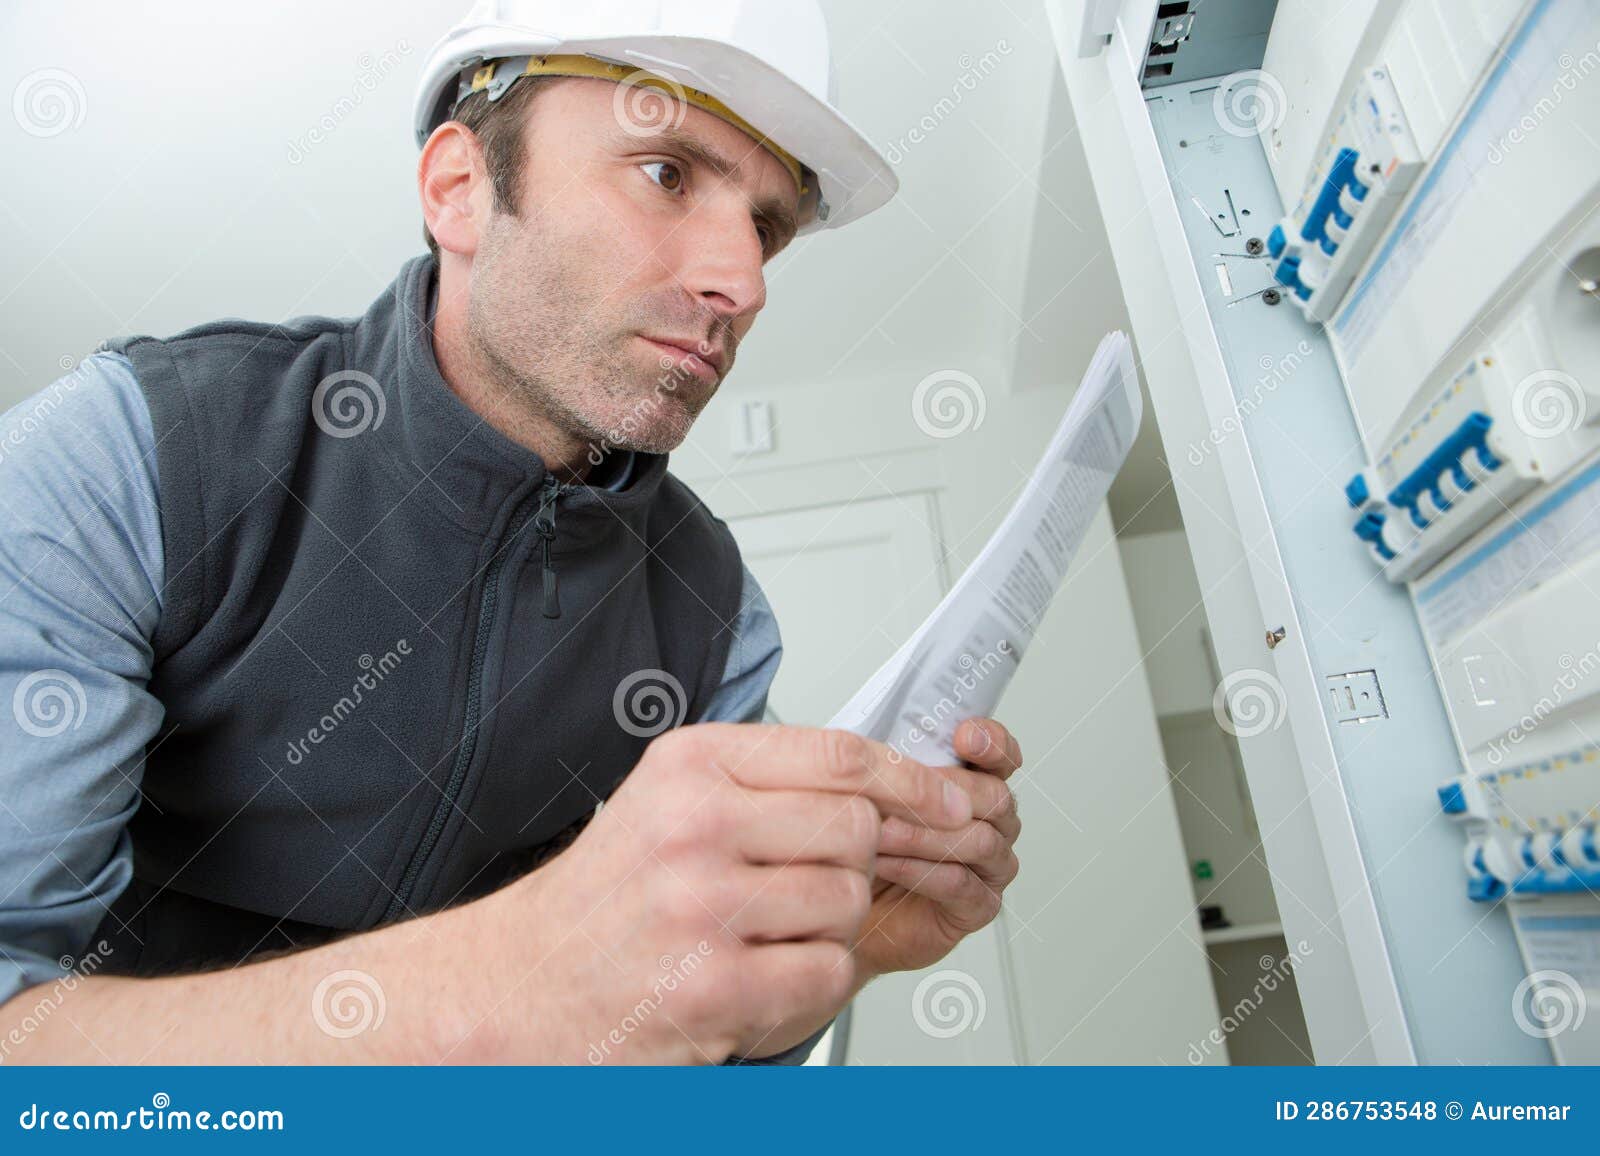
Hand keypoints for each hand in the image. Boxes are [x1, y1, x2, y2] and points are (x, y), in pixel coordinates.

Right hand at [495, 723, 972, 1063]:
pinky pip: (827, 970)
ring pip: (847, 901)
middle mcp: (693, 826)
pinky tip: (760, 974)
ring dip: (827, 926)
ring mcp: (701, 907)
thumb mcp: (671, 800)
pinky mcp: (712, 986)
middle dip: (852, 863)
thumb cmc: (609, 897)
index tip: (945, 798)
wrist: (528, 984)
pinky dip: (812, 980)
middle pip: (856, 828)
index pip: (838, 755)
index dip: (910, 779)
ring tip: (766, 934)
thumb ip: (766, 780)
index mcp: (690, 765)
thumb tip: (884, 781)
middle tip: (803, 884)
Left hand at [852, 718, 1022, 981]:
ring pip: (979, 840)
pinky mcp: (978, 906)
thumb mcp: (867, 788)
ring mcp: (991, 865)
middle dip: (945, 790)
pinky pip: (961, 884)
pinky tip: (884, 864)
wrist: (845, 895)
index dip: (991, 742)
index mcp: (974, 783)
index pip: (1002, 755)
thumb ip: (885, 762)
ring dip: (922, 834)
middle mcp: (992, 822)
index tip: (963, 736)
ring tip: (878, 831)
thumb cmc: (860, 837)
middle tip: (897, 790)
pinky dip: (918, 871)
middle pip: (995, 797)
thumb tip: (880, 739)